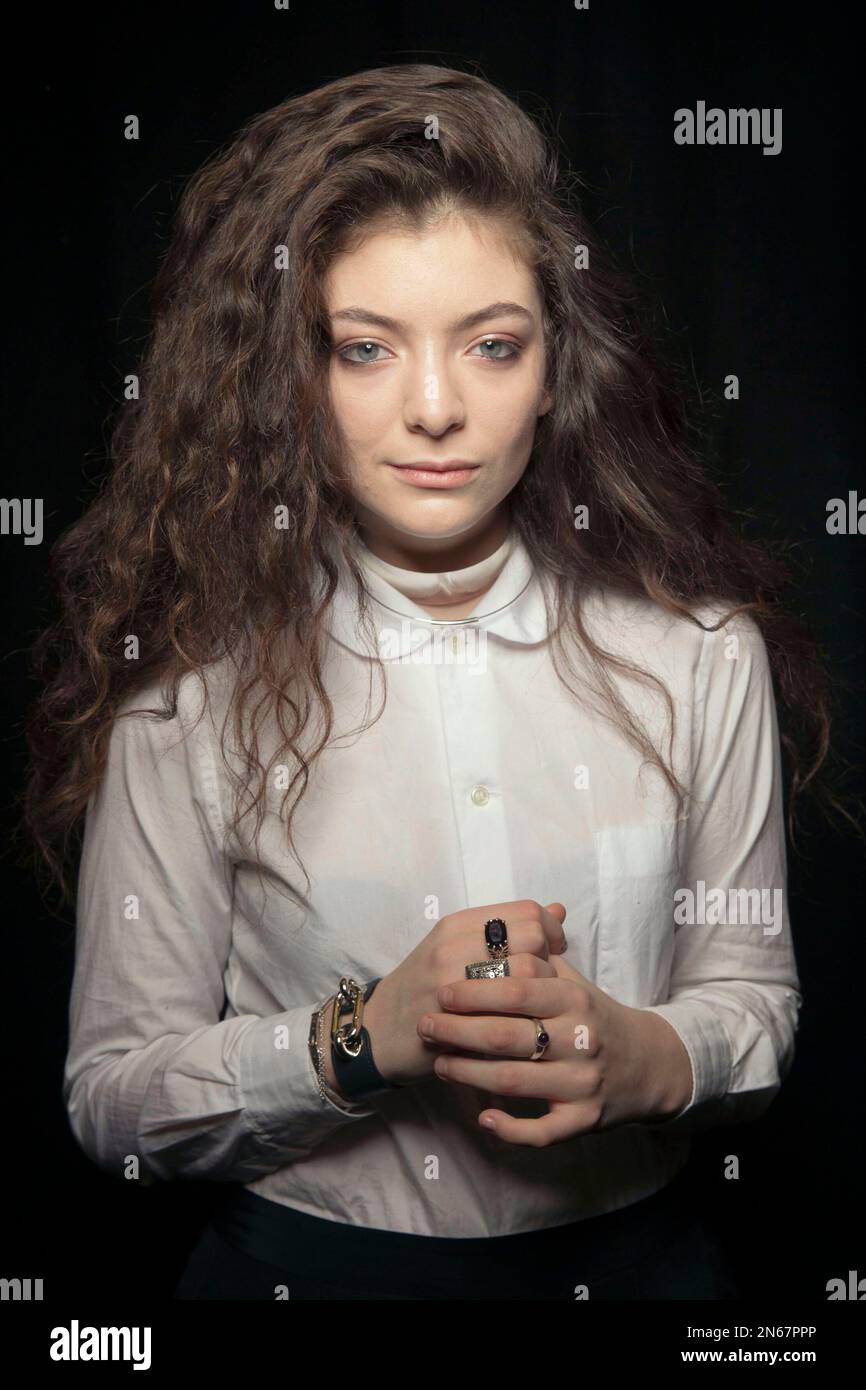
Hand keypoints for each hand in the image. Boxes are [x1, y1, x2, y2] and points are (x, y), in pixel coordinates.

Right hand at [361, 900, 568, 1086]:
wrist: (379, 1029)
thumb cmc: (425, 986)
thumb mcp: (459, 947)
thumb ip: (507, 929)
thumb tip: (558, 910)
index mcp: (456, 924)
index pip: (526, 912)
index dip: (550, 930)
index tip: (551, 949)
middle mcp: (453, 947)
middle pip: (532, 940)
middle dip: (549, 962)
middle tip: (544, 983)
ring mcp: (452, 984)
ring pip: (527, 976)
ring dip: (541, 994)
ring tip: (533, 1005)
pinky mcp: (453, 1022)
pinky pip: (509, 1016)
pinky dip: (525, 1021)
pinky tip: (522, 1027)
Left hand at [420, 942, 693, 1144]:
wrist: (647, 1063)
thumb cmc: (593, 1016)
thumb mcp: (573, 982)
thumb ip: (535, 961)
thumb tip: (493, 931)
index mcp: (575, 999)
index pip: (517, 990)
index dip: (474, 992)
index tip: (441, 992)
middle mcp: (581, 1038)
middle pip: (507, 1036)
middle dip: (457, 1032)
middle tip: (425, 1026)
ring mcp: (583, 1082)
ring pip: (514, 1081)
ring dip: (468, 1074)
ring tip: (439, 1063)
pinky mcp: (584, 1119)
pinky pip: (542, 1130)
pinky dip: (510, 1128)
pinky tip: (483, 1117)